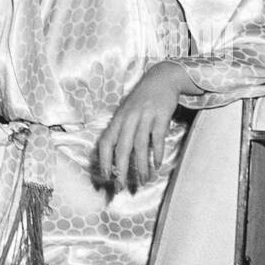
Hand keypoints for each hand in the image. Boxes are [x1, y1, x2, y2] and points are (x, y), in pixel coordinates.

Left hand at [94, 62, 191, 189]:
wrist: (161, 78)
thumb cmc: (141, 100)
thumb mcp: (126, 113)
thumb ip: (120, 132)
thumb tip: (114, 157)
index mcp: (117, 120)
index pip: (105, 143)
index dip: (103, 161)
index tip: (106, 177)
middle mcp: (128, 119)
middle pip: (122, 149)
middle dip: (121, 171)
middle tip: (121, 187)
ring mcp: (145, 117)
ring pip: (140, 146)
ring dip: (142, 166)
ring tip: (144, 180)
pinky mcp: (161, 115)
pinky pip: (158, 138)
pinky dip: (157, 153)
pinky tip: (157, 165)